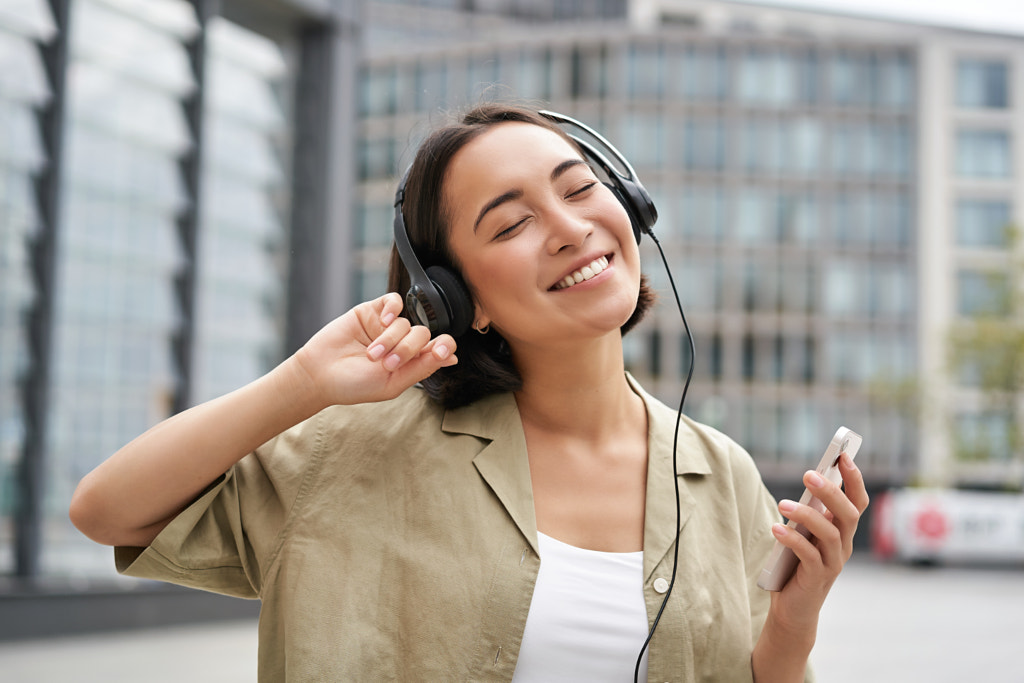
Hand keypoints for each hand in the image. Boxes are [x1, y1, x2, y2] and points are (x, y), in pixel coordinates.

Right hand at [292, 292, 457, 408]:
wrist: (320, 373)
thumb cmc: (354, 384)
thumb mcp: (392, 382)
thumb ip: (422, 368)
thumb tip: (451, 357)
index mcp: (412, 362)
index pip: (439, 348)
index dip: (444, 346)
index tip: (440, 351)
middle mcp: (403, 343)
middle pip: (423, 334)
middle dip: (407, 349)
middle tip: (387, 363)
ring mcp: (388, 326)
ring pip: (406, 322)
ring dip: (390, 339)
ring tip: (371, 354)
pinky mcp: (373, 311)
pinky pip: (395, 300)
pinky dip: (393, 308)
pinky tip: (383, 320)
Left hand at [767, 452, 869, 634]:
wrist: (794, 608)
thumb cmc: (796, 564)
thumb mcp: (804, 533)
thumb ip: (808, 513)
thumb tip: (808, 482)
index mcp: (843, 531)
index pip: (856, 502)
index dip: (854, 479)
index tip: (843, 456)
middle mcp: (844, 546)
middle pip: (848, 515)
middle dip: (831, 492)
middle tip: (809, 474)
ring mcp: (833, 563)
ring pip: (830, 534)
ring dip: (807, 515)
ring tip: (783, 504)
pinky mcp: (817, 578)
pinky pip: (809, 555)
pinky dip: (793, 540)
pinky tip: (776, 529)